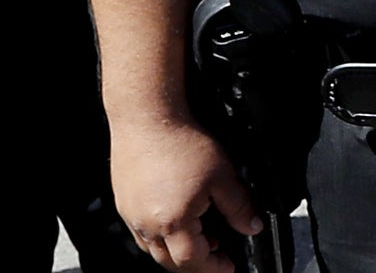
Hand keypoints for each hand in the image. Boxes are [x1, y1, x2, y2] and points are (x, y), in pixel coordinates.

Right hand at [110, 116, 259, 272]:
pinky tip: (175, 218)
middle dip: (195, 264)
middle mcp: (147, 225)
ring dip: (176, 250)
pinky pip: (141, 231)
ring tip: (199, 237)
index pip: (193, 261)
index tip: (228, 265)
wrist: (147, 117)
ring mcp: (131, 215)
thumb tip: (250, 227)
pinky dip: (161, 234)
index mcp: (173, 222)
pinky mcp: (124, 202)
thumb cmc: (180, 141)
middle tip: (216, 254)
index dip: (214, 266)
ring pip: (153, 248)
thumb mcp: (222, 176)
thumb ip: (238, 206)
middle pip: (170, 262)